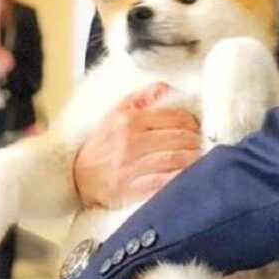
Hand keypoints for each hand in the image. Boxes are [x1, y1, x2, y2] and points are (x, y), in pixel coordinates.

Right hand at [72, 84, 201, 208]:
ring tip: (200, 158)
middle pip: (178, 138)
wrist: (75, 177)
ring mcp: (130, 167)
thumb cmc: (101, 144)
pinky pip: (163, 182)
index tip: (198, 127)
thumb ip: (142, 98)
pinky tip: (188, 176)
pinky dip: (179, 178)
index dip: (192, 122)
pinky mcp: (130, 190)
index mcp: (129, 121)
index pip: (173, 117)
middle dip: (195, 141)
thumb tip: (167, 88)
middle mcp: (130, 142)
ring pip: (174, 159)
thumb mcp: (116, 114)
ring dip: (193, 158)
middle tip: (203, 143)